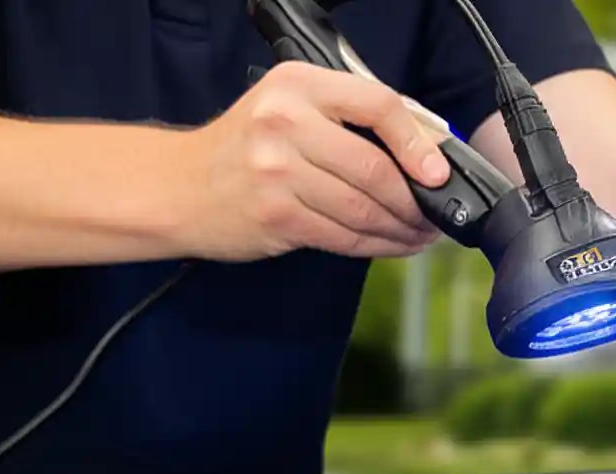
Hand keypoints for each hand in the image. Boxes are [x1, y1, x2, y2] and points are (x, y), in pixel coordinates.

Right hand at [176, 62, 449, 261]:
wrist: (177, 186)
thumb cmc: (244, 149)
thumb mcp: (290, 108)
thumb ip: (351, 118)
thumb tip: (426, 146)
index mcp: (299, 85)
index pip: (378, 104)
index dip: (418, 143)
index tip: (438, 171)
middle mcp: (286, 123)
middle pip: (375, 168)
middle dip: (415, 200)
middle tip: (434, 214)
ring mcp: (278, 172)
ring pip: (363, 209)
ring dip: (401, 229)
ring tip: (419, 234)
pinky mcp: (276, 217)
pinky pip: (343, 236)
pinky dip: (375, 245)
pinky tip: (391, 245)